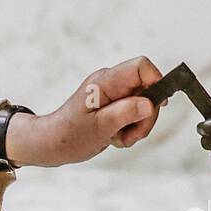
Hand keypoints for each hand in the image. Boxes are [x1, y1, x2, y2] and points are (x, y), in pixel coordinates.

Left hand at [6, 57, 163, 167]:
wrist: (53, 144)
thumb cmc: (69, 135)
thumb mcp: (100, 128)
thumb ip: (125, 113)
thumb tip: (150, 104)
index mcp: (105, 82)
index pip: (141, 66)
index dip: (156, 82)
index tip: (157, 107)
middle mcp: (111, 83)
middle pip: (148, 88)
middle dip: (146, 115)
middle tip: (131, 135)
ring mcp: (113, 94)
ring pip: (145, 104)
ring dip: (138, 126)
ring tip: (119, 138)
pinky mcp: (115, 105)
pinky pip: (136, 113)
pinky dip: (132, 128)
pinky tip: (116, 137)